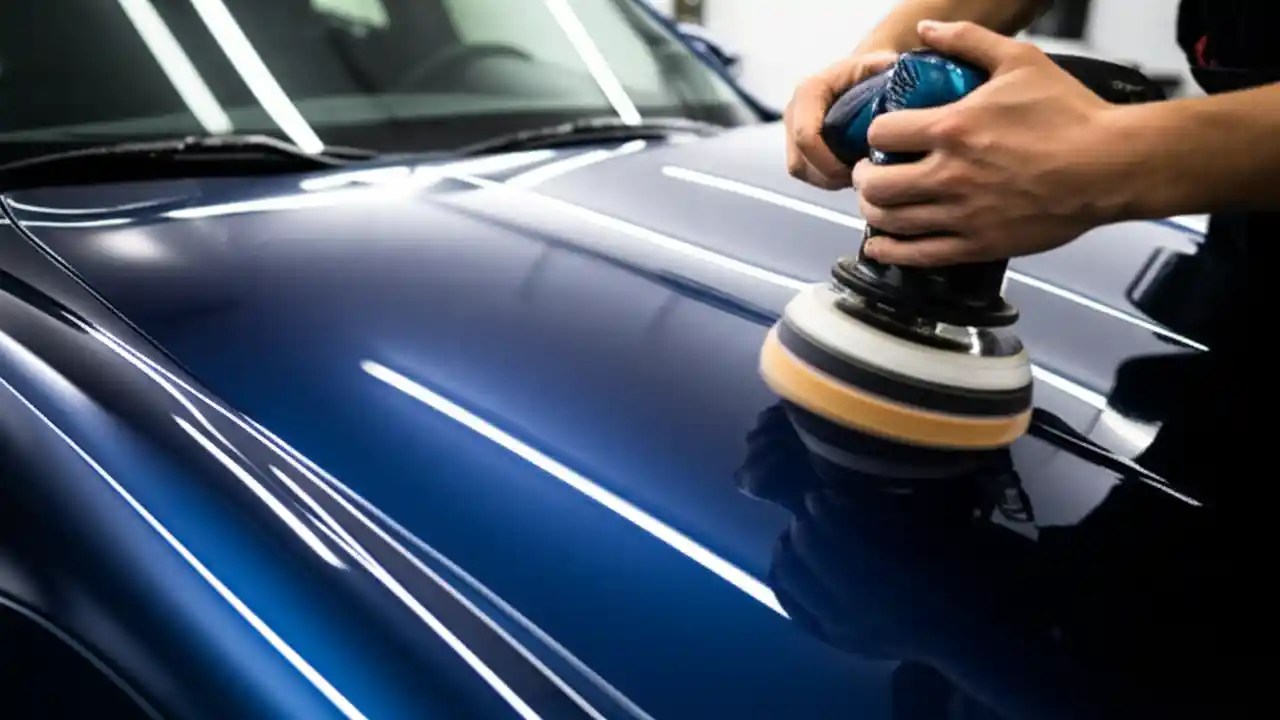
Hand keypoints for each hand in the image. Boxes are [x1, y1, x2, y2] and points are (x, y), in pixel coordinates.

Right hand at [785, 50, 899, 189]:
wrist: (864, 72)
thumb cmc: (874, 71)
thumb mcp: (883, 66)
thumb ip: (886, 73)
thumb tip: (893, 83)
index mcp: (810, 91)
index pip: (806, 137)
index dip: (829, 162)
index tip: (860, 169)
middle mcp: (795, 110)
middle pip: (800, 162)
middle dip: (831, 176)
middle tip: (864, 177)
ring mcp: (793, 129)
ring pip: (802, 170)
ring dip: (830, 179)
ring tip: (860, 173)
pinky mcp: (797, 145)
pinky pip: (807, 172)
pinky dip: (828, 178)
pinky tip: (852, 170)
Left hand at [855, 20, 1126, 266]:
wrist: (1110, 165)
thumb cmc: (1071, 116)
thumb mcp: (1019, 61)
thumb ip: (967, 41)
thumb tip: (928, 29)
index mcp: (954, 129)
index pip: (883, 132)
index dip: (874, 132)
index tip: (881, 135)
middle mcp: (951, 174)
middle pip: (876, 183)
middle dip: (864, 176)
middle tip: (869, 171)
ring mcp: (962, 214)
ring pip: (891, 221)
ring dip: (873, 211)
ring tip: (876, 202)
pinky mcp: (978, 244)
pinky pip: (919, 255)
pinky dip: (892, 251)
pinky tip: (881, 245)